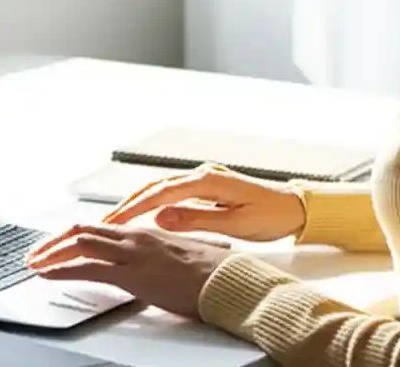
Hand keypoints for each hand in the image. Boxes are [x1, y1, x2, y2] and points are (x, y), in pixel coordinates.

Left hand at [25, 223, 232, 317]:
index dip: (72, 235)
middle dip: (53, 241)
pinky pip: (87, 268)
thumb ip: (158, 256)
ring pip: (78, 243)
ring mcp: (132, 253)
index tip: (56, 244)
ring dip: (51, 253)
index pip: (99, 228)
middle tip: (35, 252)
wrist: (229, 280)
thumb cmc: (213, 273)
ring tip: (33, 263)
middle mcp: (135, 236)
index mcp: (146, 231)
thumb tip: (147, 263)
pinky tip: (48, 274)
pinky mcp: (131, 274)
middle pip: (82, 229)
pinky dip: (61, 269)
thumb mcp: (180, 257)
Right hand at [103, 163, 306, 241]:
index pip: (161, 193)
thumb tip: (160, 218)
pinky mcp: (206, 186)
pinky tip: (143, 215)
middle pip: (155, 187)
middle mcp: (202, 173)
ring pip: (161, 188)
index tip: (114, 221)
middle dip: (128, 204)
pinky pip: (172, 192)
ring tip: (116, 220)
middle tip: (104, 223)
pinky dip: (153, 202)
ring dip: (138, 203)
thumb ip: (195, 221)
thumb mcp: (234, 226)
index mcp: (208, 180)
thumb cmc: (271, 217)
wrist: (295, 207)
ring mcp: (203, 178)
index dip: (134, 208)